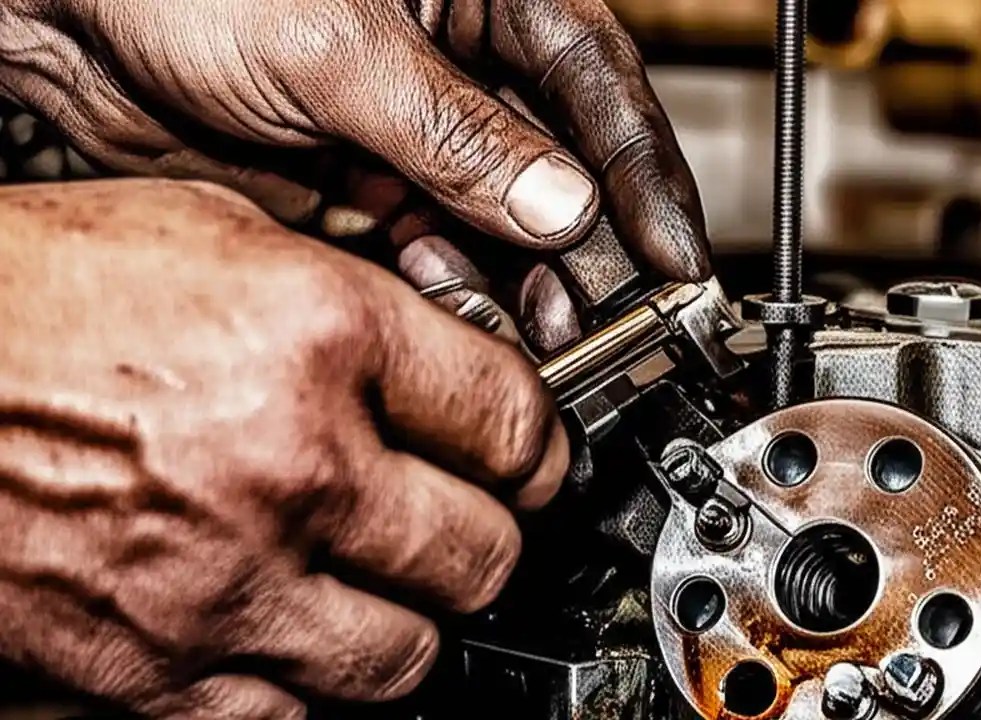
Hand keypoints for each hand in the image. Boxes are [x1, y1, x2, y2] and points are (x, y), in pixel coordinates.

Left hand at [0, 0, 711, 352]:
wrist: (64, 22)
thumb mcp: (335, 44)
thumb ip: (456, 132)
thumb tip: (561, 207)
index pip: (602, 85)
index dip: (647, 178)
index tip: (677, 261)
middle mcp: (469, 68)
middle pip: (570, 169)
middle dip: (597, 252)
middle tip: (619, 327)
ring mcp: (424, 138)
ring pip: (512, 226)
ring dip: (536, 287)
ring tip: (556, 342)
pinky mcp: (377, 192)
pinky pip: (445, 255)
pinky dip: (464, 294)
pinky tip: (477, 321)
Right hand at [0, 179, 567, 716]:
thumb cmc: (32, 293)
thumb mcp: (211, 232)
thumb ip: (351, 302)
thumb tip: (446, 362)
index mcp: (317, 338)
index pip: (513, 420)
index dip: (539, 440)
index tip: (528, 451)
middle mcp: (289, 467)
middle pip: (485, 551)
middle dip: (492, 531)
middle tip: (468, 512)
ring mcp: (224, 585)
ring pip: (412, 656)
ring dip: (416, 617)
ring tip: (383, 575)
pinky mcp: (156, 674)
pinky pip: (297, 716)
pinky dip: (314, 680)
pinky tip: (294, 625)